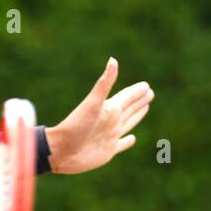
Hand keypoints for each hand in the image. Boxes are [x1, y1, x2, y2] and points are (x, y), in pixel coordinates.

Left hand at [45, 58, 153, 174]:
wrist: (60, 151)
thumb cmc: (75, 126)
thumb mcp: (92, 103)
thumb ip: (104, 84)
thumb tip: (113, 60)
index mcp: (109, 109)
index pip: (127, 97)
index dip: (137, 91)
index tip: (146, 85)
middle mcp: (110, 121)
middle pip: (129, 108)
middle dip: (139, 100)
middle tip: (150, 92)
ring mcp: (109, 136)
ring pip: (128, 123)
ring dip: (137, 115)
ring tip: (145, 107)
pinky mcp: (108, 151)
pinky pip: (122, 145)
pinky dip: (128, 142)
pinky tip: (132, 139)